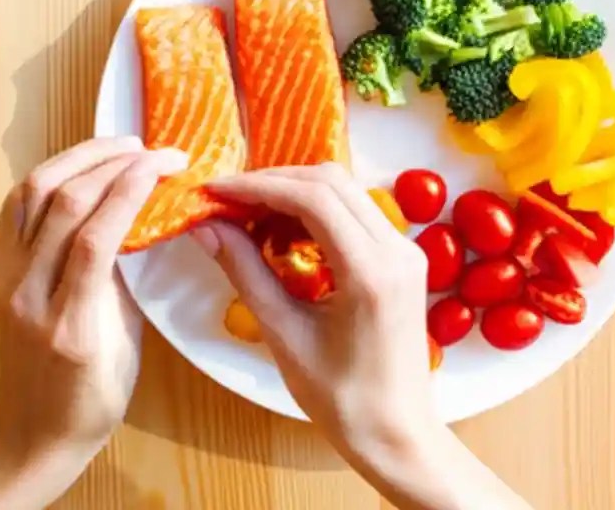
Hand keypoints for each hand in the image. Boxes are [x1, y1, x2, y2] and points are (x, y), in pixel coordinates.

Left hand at [0, 137, 186, 508]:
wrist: (31, 431)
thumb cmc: (92, 399)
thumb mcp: (127, 346)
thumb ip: (126, 282)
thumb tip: (140, 221)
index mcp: (72, 323)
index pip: (98, 235)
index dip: (133, 187)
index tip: (166, 162)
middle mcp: (28, 295)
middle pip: (64, 203)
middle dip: (111, 163)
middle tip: (150, 149)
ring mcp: (4, 279)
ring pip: (32, 193)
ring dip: (77, 158)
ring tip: (118, 146)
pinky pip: (15, 207)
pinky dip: (48, 176)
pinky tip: (78, 167)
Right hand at [200, 163, 433, 444]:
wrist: (397, 432)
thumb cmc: (341, 398)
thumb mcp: (283, 334)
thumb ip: (247, 273)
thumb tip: (207, 228)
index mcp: (371, 271)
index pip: (313, 198)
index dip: (258, 186)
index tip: (215, 191)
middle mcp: (398, 249)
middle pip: (332, 182)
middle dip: (275, 183)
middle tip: (228, 201)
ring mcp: (407, 251)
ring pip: (346, 193)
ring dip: (296, 195)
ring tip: (250, 218)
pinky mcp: (405, 259)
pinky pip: (358, 215)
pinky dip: (318, 213)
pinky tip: (284, 235)